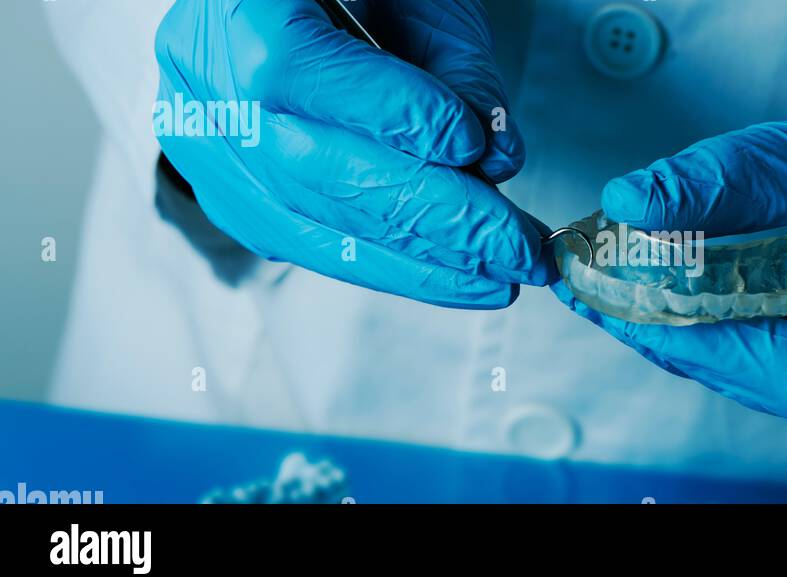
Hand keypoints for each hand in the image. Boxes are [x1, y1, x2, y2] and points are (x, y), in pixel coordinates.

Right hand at [155, 0, 546, 307]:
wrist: (275, 16)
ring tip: (503, 275)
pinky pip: (313, 246)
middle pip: (320, 171)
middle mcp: (207, 92)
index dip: (395, 116)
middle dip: (438, 219)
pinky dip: (391, 267)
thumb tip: (497, 158)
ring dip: (425, 263)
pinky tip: (455, 279)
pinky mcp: (233, 200)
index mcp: (234, 14)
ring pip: (317, 227)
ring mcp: (212, 154)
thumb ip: (453, 64)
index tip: (474, 142)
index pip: (301, 72)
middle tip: (519, 248)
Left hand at [554, 42, 786, 453]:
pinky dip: (752, 331)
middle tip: (601, 279)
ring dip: (709, 332)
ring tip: (632, 280)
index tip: (614, 292)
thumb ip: (737, 181)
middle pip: (783, 387)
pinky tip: (698, 293)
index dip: (694, 336)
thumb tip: (630, 207)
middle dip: (684, 331)